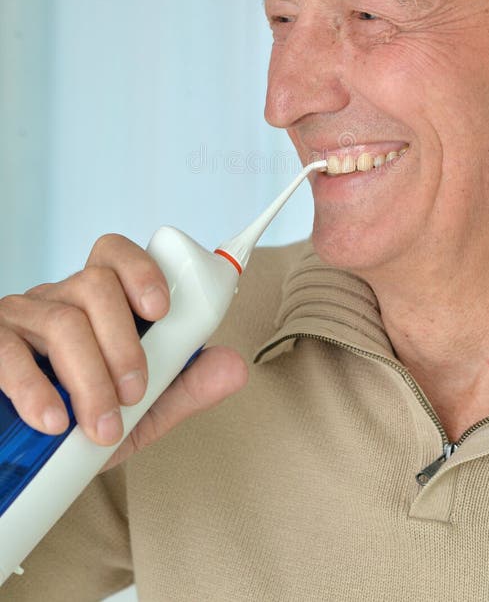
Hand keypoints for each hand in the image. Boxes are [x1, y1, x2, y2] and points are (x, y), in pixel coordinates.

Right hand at [0, 234, 247, 465]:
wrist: (25, 461)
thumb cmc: (83, 422)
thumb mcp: (140, 411)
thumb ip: (184, 386)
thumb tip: (235, 365)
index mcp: (94, 303)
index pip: (115, 257)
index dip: (141, 271)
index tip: (162, 309)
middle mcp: (56, 299)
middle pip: (94, 285)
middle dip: (124, 341)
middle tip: (136, 392)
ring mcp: (18, 319)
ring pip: (61, 321)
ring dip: (90, 377)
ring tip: (103, 426)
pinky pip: (9, 353)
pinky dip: (36, 390)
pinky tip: (54, 422)